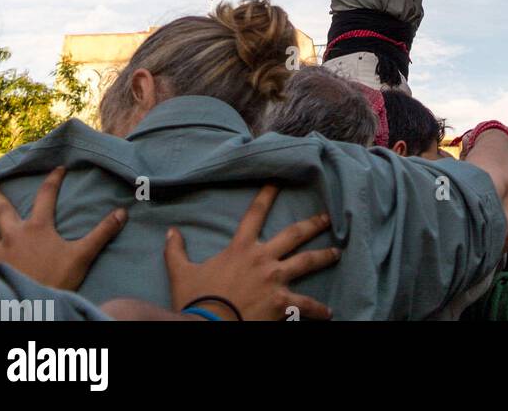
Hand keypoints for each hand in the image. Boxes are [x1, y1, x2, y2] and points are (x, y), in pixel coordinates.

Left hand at [0, 168, 125, 290]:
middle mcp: (15, 235)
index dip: (53, 179)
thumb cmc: (55, 278)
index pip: (46, 195)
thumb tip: (122, 212)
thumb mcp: (82, 255)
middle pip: (3, 211)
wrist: (29, 303)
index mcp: (37, 226)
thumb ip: (101, 233)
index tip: (58, 169)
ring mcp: (1, 253)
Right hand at [165, 186, 338, 321]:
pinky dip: (319, 310)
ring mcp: (276, 280)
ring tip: (337, 253)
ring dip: (324, 257)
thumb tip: (170, 232)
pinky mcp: (283, 304)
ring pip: (307, 263)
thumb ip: (176, 252)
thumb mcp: (182, 274)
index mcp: (241, 248)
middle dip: (312, 224)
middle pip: (294, 234)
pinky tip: (329, 312)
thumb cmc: (197, 301)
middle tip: (327, 217)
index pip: (255, 213)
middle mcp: (263, 259)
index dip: (267, 194)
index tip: (278, 180)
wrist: (208, 326)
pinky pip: (306, 306)